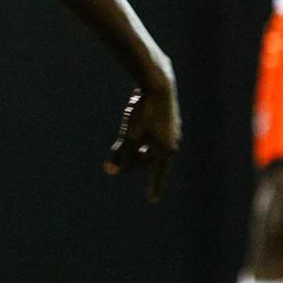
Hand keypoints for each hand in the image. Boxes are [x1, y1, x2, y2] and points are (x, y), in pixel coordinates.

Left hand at [104, 73, 181, 203]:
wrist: (159, 82)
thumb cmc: (144, 110)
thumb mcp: (129, 135)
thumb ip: (121, 154)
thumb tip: (111, 171)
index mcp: (166, 149)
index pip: (157, 174)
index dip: (154, 187)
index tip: (153, 200)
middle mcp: (172, 142)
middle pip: (148, 160)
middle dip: (131, 163)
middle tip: (113, 165)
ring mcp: (171, 130)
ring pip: (149, 146)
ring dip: (134, 149)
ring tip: (122, 143)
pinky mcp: (166, 119)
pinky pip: (152, 135)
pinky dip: (141, 137)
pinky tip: (133, 126)